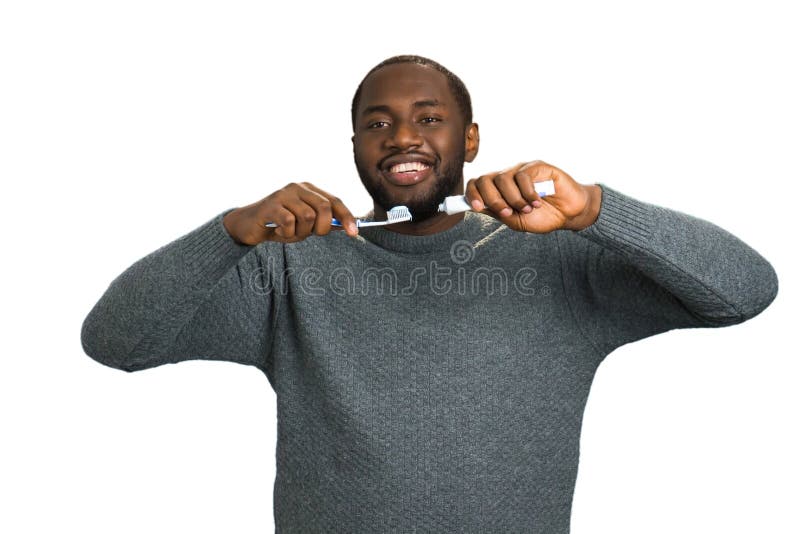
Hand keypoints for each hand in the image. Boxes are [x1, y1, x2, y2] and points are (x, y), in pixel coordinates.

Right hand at [222, 182, 359, 244]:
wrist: (248, 226)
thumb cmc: (279, 225)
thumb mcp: (305, 225)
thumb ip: (324, 224)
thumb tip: (350, 228)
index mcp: (309, 190)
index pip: (335, 201)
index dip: (346, 217)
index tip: (354, 233)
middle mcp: (298, 188)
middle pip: (325, 208)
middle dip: (322, 228)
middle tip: (308, 234)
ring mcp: (284, 194)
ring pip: (307, 217)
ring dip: (300, 232)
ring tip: (288, 232)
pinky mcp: (271, 204)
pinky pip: (289, 222)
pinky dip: (286, 233)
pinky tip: (276, 230)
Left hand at [465, 160, 600, 232]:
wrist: (568, 214)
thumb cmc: (542, 217)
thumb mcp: (515, 220)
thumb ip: (496, 213)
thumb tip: (475, 207)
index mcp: (499, 190)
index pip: (477, 184)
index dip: (472, 194)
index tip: (477, 208)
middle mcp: (507, 176)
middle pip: (485, 179)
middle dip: (493, 199)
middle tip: (508, 213)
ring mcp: (521, 170)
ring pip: (503, 179)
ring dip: (513, 199)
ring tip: (527, 209)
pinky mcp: (537, 166)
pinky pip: (523, 176)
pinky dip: (528, 193)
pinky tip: (537, 202)